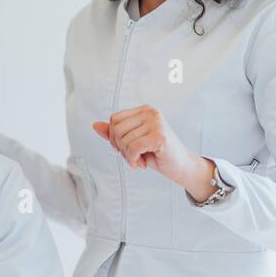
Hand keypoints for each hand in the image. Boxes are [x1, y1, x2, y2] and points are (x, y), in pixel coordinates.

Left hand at [93, 106, 218, 201]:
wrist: (180, 166)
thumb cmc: (157, 154)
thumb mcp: (132, 142)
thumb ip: (115, 133)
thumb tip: (95, 125)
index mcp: (144, 110)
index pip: (114, 119)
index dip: (114, 137)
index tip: (125, 148)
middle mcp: (150, 112)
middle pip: (116, 129)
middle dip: (120, 148)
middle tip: (134, 156)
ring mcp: (156, 123)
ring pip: (124, 141)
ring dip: (129, 157)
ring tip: (141, 159)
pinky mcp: (159, 136)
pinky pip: (132, 149)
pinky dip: (134, 160)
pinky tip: (144, 163)